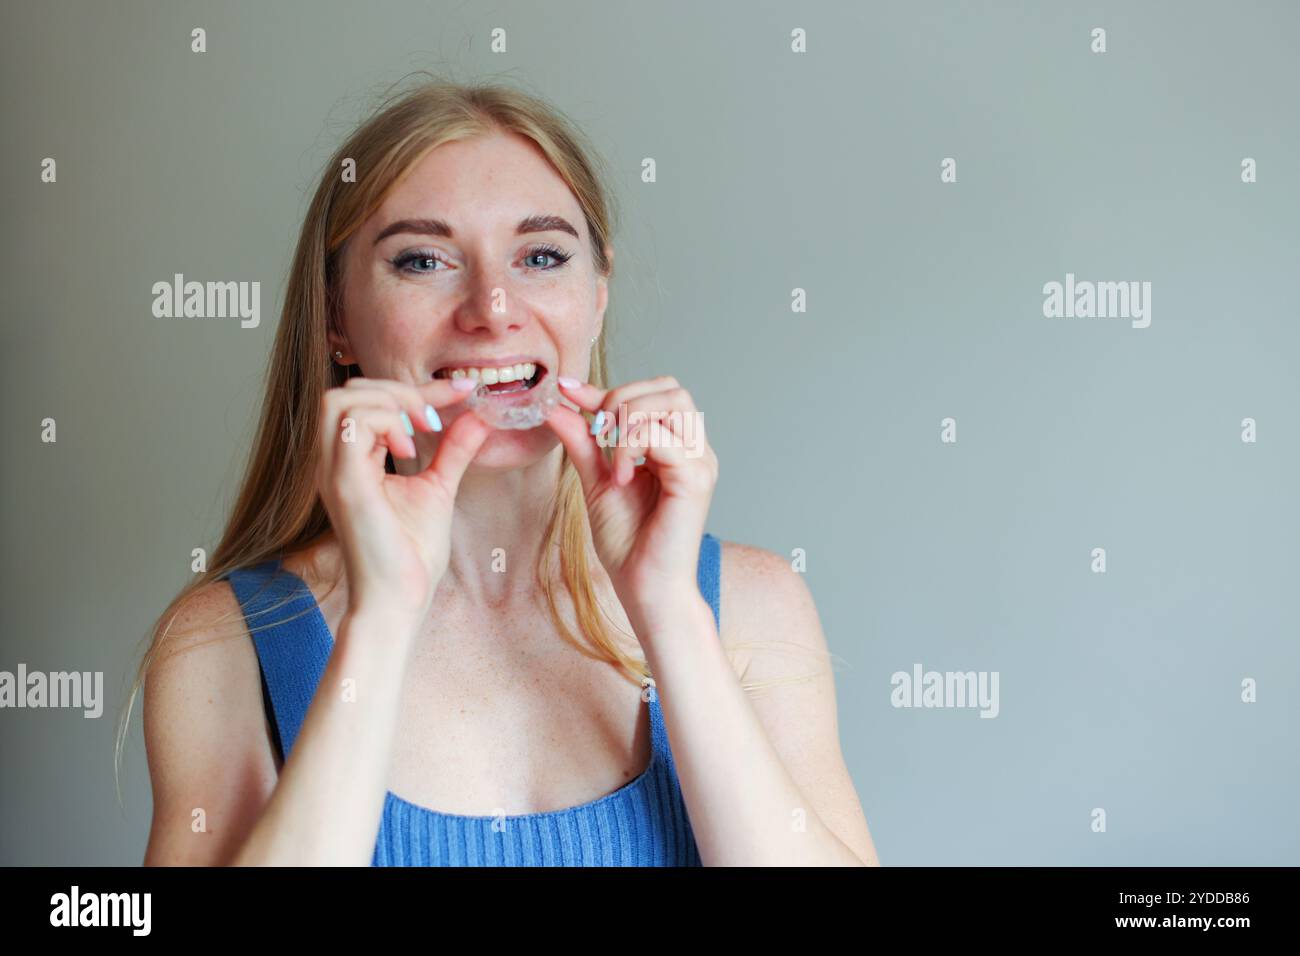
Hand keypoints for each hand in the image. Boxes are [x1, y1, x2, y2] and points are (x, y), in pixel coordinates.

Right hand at [315, 376, 492, 627]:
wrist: (399, 600)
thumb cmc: (411, 555)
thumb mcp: (438, 488)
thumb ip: (453, 450)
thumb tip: (478, 416)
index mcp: (351, 461)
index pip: (368, 401)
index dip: (414, 388)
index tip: (460, 390)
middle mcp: (333, 462)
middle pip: (346, 391)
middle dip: (398, 389)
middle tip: (437, 414)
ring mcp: (333, 471)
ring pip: (340, 400)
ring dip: (390, 403)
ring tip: (422, 430)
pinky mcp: (343, 484)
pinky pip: (352, 426)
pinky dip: (387, 423)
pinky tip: (411, 450)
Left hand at [544, 375, 718, 624]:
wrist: (644, 588)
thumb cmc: (628, 543)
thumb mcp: (596, 481)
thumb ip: (583, 442)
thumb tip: (559, 406)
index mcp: (675, 446)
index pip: (652, 393)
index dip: (607, 388)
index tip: (566, 391)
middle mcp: (694, 449)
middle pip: (670, 388)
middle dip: (623, 397)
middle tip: (597, 431)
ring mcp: (700, 462)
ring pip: (672, 401)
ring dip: (630, 418)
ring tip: (610, 454)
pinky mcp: (696, 479)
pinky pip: (663, 436)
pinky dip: (631, 446)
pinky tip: (620, 476)